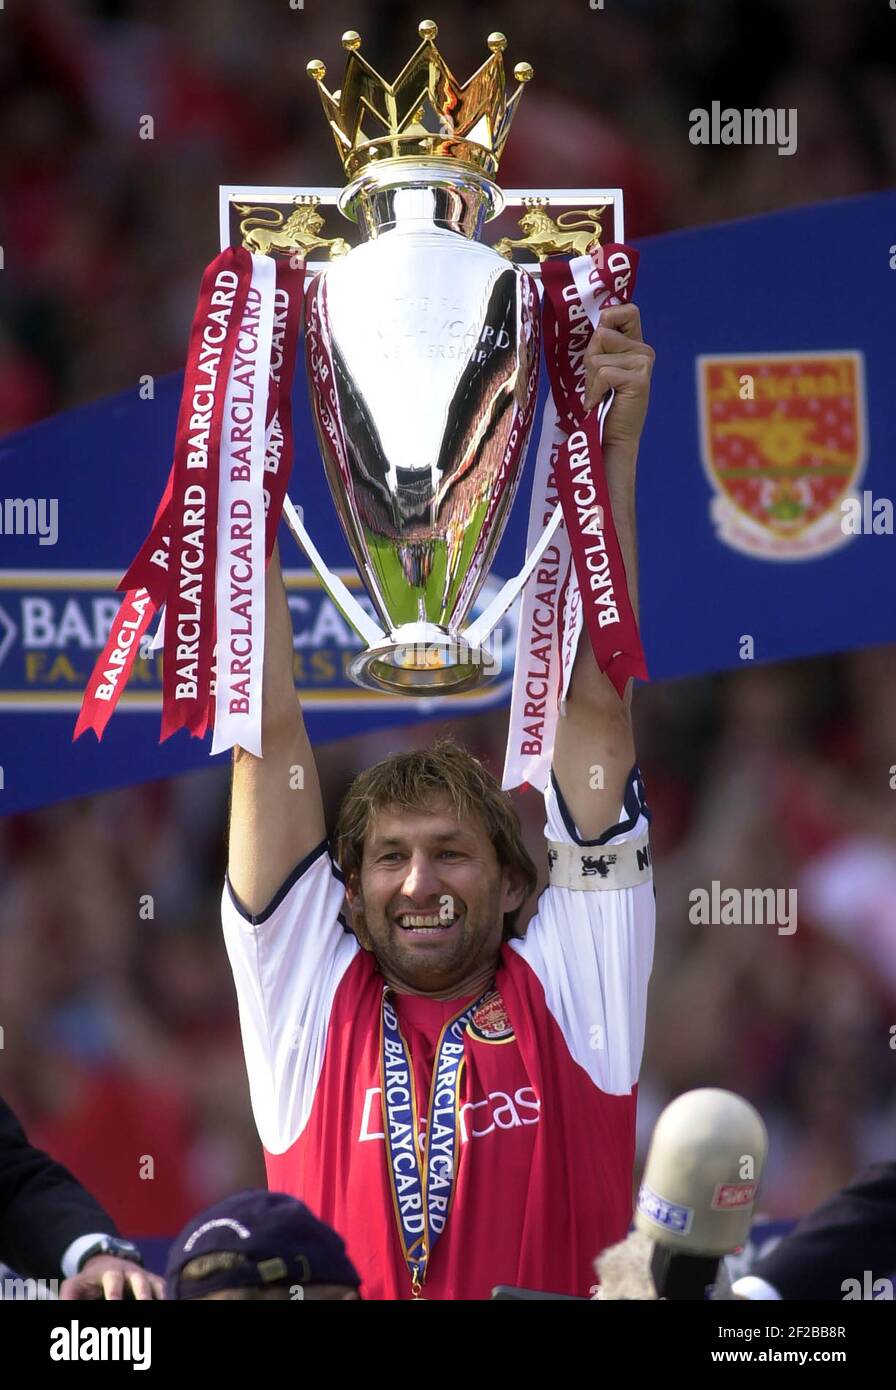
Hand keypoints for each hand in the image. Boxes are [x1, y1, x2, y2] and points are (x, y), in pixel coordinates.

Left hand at [59, 1255, 164, 1300]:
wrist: (108, 1263)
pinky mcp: (154, 1282)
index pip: (113, 1282)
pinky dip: (167, 1295)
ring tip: (158, 1305)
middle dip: (142, 1295)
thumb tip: (63, 1305)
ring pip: (155, 1285)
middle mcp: (131, 1273)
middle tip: (144, 1304)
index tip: (114, 1302)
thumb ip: (69, 1297)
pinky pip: (164, 1288)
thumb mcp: (75, 1284)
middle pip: (139, 1282)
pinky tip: (169, 1302)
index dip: (115, 1293)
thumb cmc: (90, 1280)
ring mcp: (145, 1277)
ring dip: (157, 1296)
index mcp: (110, 1273)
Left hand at [582, 303, 654, 453]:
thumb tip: (597, 320)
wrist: (611, 438)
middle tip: (596, 382)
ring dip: (590, 379)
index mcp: (634, 344)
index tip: (599, 334)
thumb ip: (600, 345)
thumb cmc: (601, 403)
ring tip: (598, 394)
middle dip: (589, 359)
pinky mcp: (639, 379)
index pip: (628, 310)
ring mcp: (643, 364)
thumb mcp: (599, 368)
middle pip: (601, 334)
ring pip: (597, 357)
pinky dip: (594, 391)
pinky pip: (603, 373)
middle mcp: (643, 350)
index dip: (610, 316)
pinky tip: (599, 402)